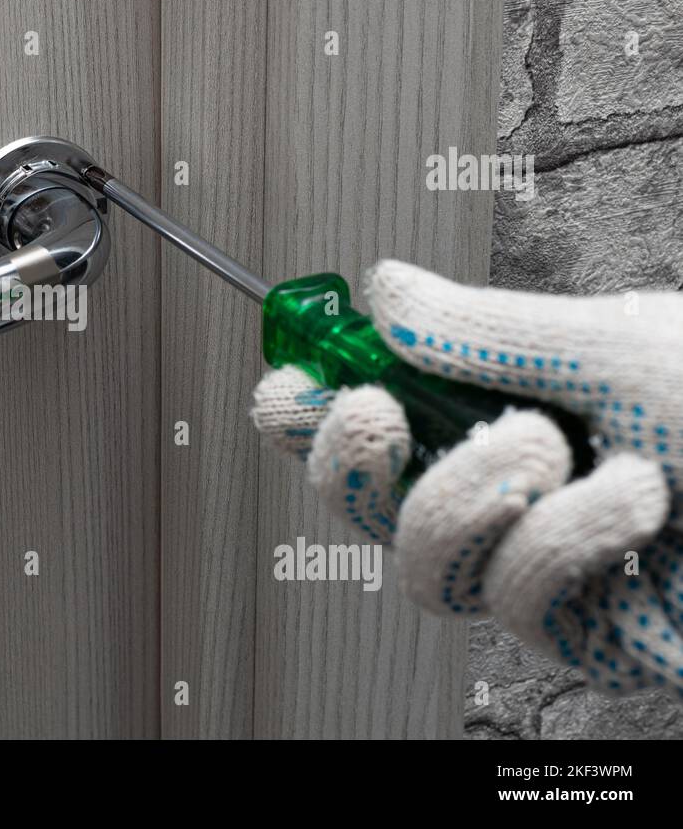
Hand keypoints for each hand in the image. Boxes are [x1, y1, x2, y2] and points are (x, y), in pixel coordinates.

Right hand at [252, 260, 682, 696]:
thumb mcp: (610, 342)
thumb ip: (483, 326)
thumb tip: (385, 289)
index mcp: (505, 410)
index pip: (376, 419)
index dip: (310, 405)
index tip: (289, 377)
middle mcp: (512, 494)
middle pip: (366, 505)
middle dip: (352, 458)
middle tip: (376, 409)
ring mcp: (541, 567)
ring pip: (420, 565)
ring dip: (472, 493)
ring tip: (553, 444)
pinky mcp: (581, 632)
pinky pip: (512, 597)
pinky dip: (564, 534)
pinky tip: (632, 497)